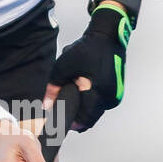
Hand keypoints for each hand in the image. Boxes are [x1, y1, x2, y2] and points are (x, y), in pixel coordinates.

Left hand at [42, 4, 131, 131]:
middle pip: (90, 119)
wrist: (108, 37)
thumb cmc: (88, 49)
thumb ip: (53, 87)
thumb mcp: (64, 66)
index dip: (70, 124)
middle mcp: (109, 98)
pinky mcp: (115, 92)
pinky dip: (91, 103)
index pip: (84, 120)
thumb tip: (47, 105)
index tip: (60, 124)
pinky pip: (101, 105)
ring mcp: (114, 96)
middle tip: (64, 114)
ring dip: (84, 110)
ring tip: (73, 99)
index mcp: (98, 92)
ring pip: (96, 113)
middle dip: (76, 118)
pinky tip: (83, 94)